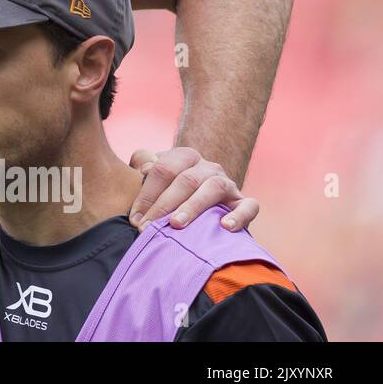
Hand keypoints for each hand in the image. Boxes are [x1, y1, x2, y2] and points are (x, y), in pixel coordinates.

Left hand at [128, 147, 258, 232]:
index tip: (134, 218)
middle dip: (164, 204)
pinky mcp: (244, 203)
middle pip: (186, 179)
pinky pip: (249, 206)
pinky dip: (239, 215)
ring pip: (214, 188)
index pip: (163, 169)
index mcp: (185, 156)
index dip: (146, 193)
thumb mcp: (154, 176)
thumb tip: (145, 167)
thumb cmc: (169, 193)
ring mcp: (228, 184)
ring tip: (176, 224)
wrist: (203, 212)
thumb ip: (144, 164)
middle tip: (148, 227)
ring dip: (193, 206)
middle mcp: (208, 167)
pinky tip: (225, 227)